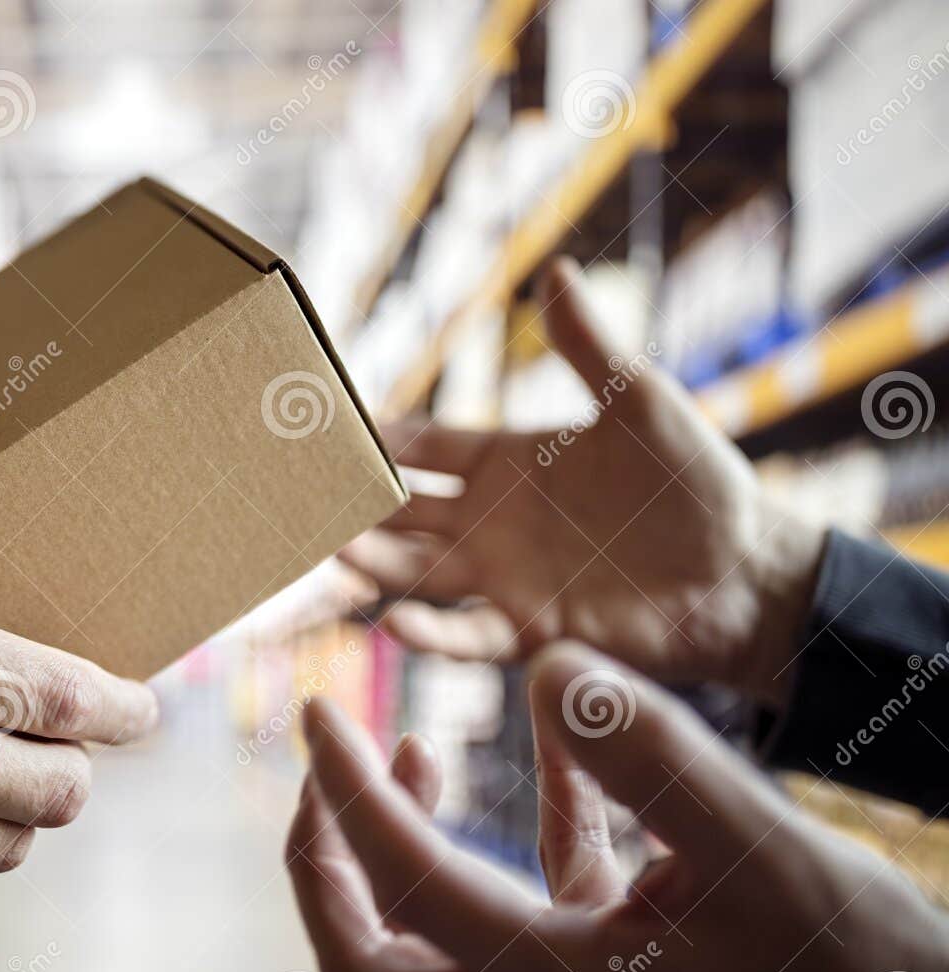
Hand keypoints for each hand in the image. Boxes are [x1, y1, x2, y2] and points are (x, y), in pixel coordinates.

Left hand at [287, 642, 948, 971]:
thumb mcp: (758, 851)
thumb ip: (655, 758)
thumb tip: (550, 665)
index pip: (401, 881)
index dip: (345, 790)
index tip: (317, 711)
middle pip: (364, 962)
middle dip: (326, 864)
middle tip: (330, 770)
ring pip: (430, 941)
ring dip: (404, 846)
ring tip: (419, 745)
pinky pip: (540, 896)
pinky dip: (530, 823)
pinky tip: (562, 744)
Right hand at [342, 260, 824, 705]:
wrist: (745, 568)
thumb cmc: (696, 480)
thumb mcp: (641, 401)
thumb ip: (589, 346)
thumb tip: (558, 270)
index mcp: (505, 462)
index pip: (420, 447)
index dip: (373, 438)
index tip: (319, 424)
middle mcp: (489, 522)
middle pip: (400, 512)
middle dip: (351, 504)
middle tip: (294, 495)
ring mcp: (504, 578)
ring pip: (419, 570)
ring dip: (376, 564)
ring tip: (334, 552)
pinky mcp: (532, 627)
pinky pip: (469, 634)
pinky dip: (431, 632)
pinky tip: (395, 621)